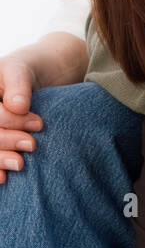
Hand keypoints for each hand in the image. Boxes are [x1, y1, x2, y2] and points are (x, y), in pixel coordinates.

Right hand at [0, 56, 42, 184]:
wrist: (37, 78)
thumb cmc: (26, 70)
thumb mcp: (20, 69)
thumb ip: (18, 85)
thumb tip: (17, 106)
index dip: (9, 121)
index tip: (38, 124)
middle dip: (4, 142)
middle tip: (32, 144)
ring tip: (20, 164)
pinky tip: (3, 178)